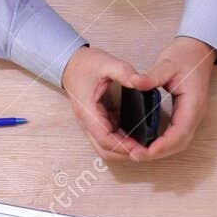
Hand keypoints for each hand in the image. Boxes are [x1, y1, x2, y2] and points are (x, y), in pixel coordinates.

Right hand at [61, 46, 152, 160]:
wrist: (71, 63)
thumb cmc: (85, 64)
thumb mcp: (106, 63)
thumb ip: (124, 72)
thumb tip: (142, 81)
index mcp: (88, 111)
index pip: (105, 139)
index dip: (123, 146)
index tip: (140, 148)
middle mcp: (87, 121)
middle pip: (104, 150)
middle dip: (125, 153)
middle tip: (146, 151)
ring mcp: (90, 123)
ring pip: (105, 147)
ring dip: (123, 149)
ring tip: (143, 146)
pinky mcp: (96, 121)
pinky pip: (108, 137)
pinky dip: (121, 141)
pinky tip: (136, 136)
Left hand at [141, 35, 216, 159]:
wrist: (197, 51)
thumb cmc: (185, 56)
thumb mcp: (167, 63)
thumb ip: (151, 76)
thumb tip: (135, 82)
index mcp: (193, 103)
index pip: (180, 132)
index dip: (162, 146)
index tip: (144, 151)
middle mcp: (195, 114)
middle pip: (180, 143)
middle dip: (159, 153)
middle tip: (136, 155)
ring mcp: (192, 116)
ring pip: (179, 142)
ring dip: (161, 151)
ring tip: (139, 153)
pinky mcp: (187, 115)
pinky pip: (177, 135)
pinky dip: (163, 143)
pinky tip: (148, 143)